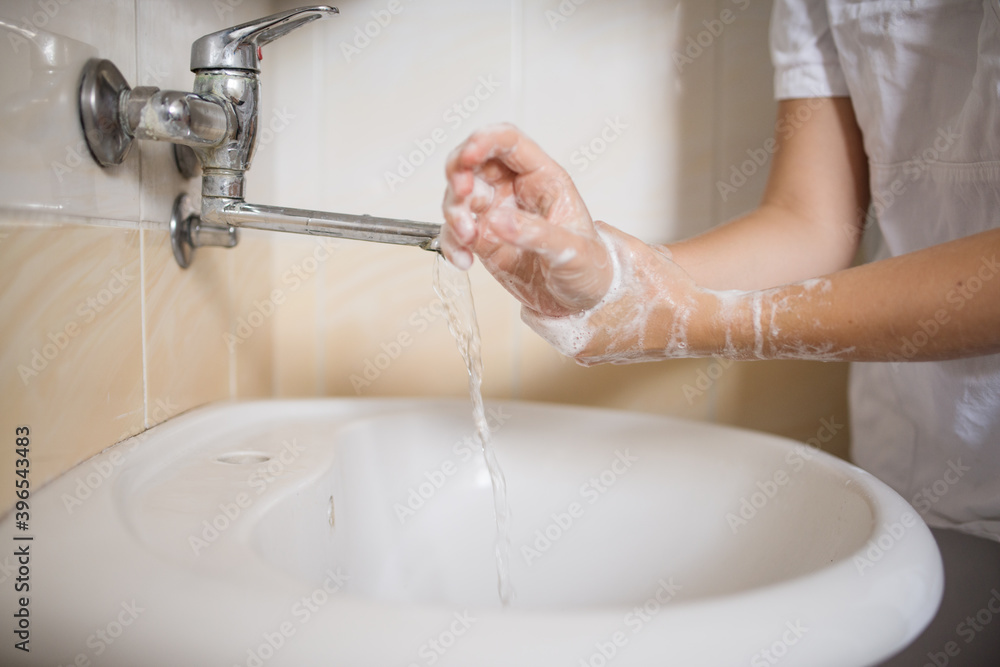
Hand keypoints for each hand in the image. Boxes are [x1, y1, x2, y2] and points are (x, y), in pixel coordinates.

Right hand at [441, 124, 612, 316]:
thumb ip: (536, 234)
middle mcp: (516, 189)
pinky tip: (463, 261)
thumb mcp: (571, 251)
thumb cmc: (588, 267)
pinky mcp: (483, 239)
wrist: (580, 300)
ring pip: (460, 195)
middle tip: (461, 192)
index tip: (470, 155)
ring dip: (454, 212)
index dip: (486, 141)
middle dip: (459, 172)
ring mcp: (496, 213)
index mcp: (543, 178)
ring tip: (467, 238)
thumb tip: (498, 220)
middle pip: (475, 162)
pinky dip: (451, 244)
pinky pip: (455, 232)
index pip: (510, 143)